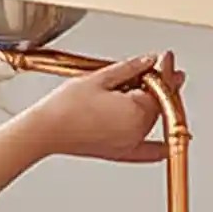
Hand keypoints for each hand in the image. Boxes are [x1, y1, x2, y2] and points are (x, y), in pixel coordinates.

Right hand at [27, 51, 185, 162]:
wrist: (45, 130)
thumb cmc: (65, 107)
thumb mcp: (100, 78)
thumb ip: (130, 68)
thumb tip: (148, 61)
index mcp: (136, 111)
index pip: (162, 88)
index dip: (166, 70)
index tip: (166, 58)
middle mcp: (137, 131)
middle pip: (160, 105)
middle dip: (161, 86)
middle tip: (156, 68)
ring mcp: (130, 144)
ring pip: (152, 121)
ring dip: (154, 105)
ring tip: (141, 87)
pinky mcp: (120, 153)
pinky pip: (147, 152)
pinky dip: (159, 147)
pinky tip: (166, 144)